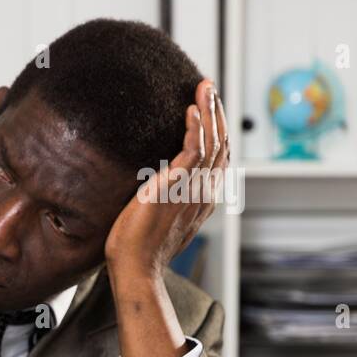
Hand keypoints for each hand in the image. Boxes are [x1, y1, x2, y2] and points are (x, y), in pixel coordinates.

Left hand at [104, 78, 227, 279]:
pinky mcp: (176, 187)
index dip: (216, 132)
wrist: (136, 268)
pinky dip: (195, 128)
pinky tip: (191, 110)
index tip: (209, 109)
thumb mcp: (158, 221)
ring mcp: (192, 189)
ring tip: (205, 87)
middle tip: (209, 88)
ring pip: (212, 142)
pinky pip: (193, 151)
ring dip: (210, 111)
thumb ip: (164, 202)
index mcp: (201, 200)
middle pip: (221, 145)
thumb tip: (154, 190)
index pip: (217, 159)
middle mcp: (203, 192)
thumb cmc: (138, 250)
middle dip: (217, 113)